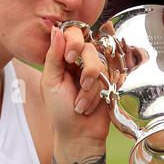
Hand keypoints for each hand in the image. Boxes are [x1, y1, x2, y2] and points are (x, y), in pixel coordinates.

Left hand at [41, 19, 128, 145]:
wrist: (79, 135)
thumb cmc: (60, 111)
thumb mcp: (50, 82)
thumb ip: (53, 56)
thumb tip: (56, 29)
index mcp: (63, 57)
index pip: (72, 34)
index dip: (74, 42)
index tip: (69, 58)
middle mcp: (81, 61)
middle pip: (91, 49)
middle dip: (87, 71)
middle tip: (80, 86)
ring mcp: (97, 71)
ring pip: (103, 66)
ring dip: (91, 90)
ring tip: (81, 105)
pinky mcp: (110, 83)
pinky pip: (112, 78)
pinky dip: (100, 95)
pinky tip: (92, 106)